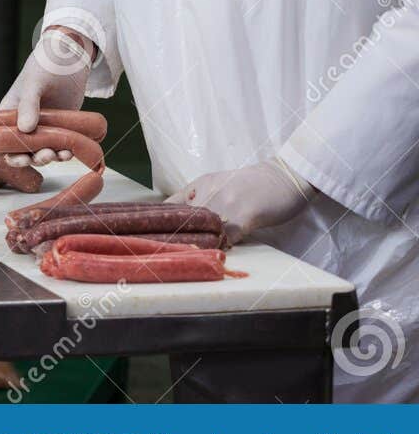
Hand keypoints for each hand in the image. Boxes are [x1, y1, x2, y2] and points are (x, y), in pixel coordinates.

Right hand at [0, 27, 94, 167]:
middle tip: (41, 157)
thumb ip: (28, 105)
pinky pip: (57, 146)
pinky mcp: (60, 129)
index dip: (3, 151)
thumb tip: (25, 129)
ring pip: (38, 151)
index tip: (16, 157)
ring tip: (58, 154)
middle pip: (18, 150)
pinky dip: (62, 153)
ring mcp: (42, 127)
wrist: (71, 58)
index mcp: (8, 112)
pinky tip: (68, 151)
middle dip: (28, 158)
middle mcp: (22, 123)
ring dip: (47, 157)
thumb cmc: (45, 66)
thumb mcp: (33, 84)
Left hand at [166, 157, 317, 243]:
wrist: (282, 176)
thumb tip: (173, 214)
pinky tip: (221, 252)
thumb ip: (194, 197)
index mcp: (197, 186)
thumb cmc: (250, 183)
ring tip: (194, 256)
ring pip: (201, 229)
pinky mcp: (244, 214)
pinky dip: (221, 246)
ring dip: (198, 244)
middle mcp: (206, 193)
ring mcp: (224, 203)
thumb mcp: (215, 183)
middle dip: (175, 239)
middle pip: (181, 220)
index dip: (157, 223)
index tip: (150, 238)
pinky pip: (226, 235)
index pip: (168, 207)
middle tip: (169, 254)